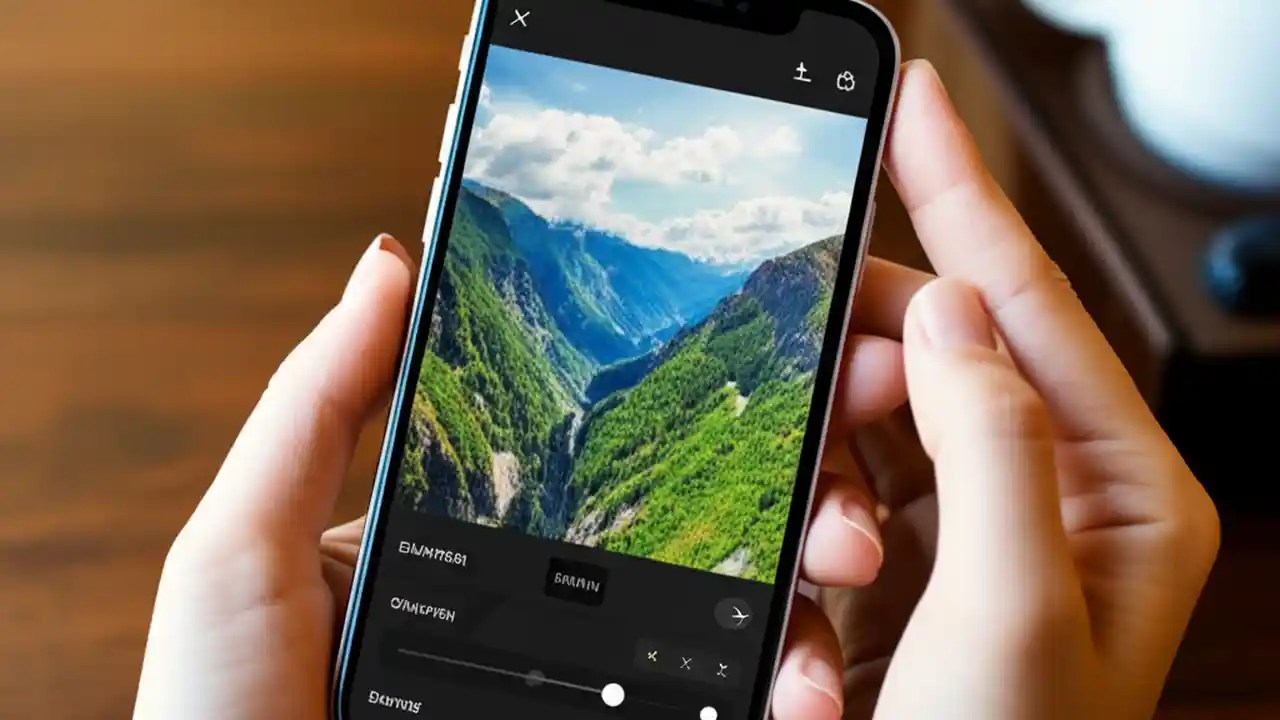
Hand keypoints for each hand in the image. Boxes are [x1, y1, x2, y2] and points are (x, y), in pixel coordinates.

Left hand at [130, 239, 918, 713]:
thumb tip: (394, 262)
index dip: (717, 415)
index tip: (807, 367)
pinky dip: (787, 694)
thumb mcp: (247, 551)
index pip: (618, 464)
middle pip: (702, 539)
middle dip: (805, 493)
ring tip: (849, 558)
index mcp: (484, 551)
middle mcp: (552, 618)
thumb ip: (316, 408)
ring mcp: (593, 694)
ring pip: (735, 632)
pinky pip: (718, 710)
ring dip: (816, 594)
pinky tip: (813, 687)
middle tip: (849, 465)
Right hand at [799, 61, 1220, 719]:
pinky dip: (799, 549)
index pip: (1026, 301)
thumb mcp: (1011, 610)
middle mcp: (1047, 498)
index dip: (961, 187)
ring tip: (828, 575)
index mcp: (1117, 492)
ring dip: (820, 486)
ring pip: (863, 426)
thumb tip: (942, 310)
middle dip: (854, 376)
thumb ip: (988, 439)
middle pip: (929, 357)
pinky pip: (825, 501)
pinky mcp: (899, 572)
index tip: (907, 100)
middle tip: (815, 402)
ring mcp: (966, 535)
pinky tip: (813, 643)